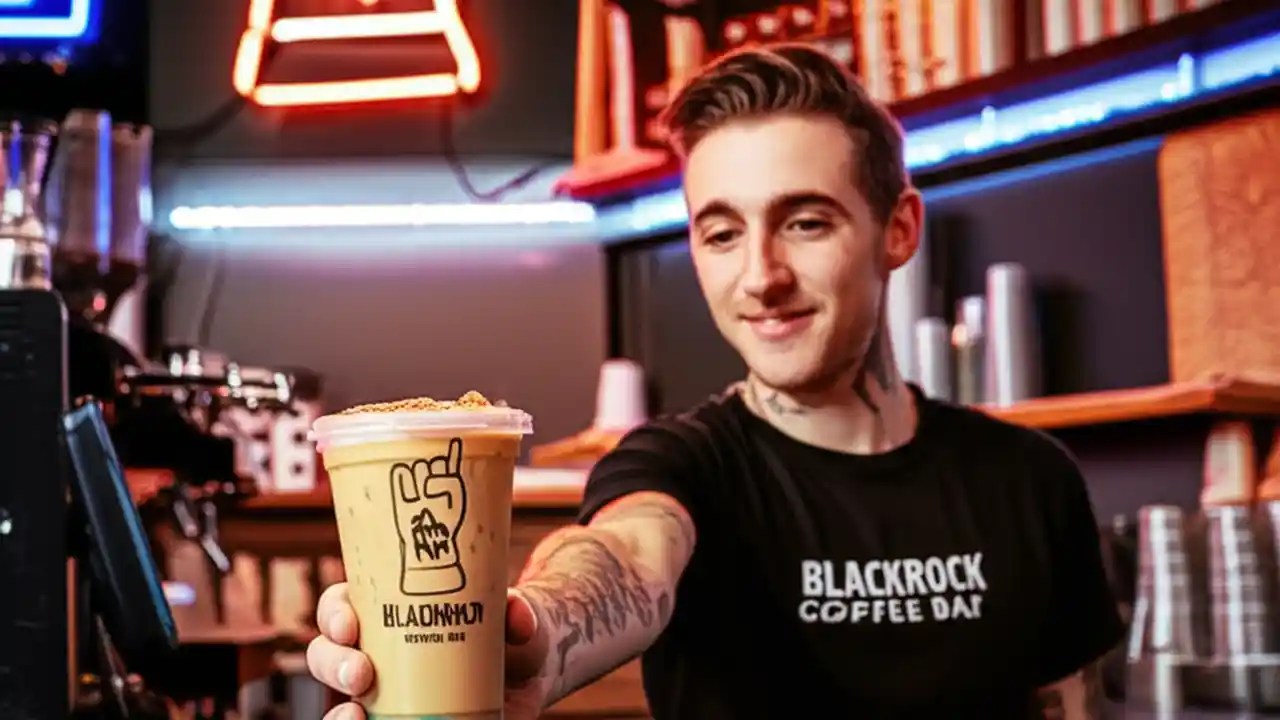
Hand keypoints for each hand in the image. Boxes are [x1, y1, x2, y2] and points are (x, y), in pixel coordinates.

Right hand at [307, 583, 552, 719]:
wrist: (534, 674)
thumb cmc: (513, 634)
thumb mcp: (519, 617)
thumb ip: (520, 612)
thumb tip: (518, 618)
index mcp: (390, 612)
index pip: (342, 605)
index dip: (334, 613)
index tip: (350, 626)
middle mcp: (377, 652)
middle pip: (326, 655)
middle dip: (332, 663)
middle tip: (361, 674)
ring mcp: (385, 695)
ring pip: (339, 704)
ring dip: (337, 714)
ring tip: (357, 718)